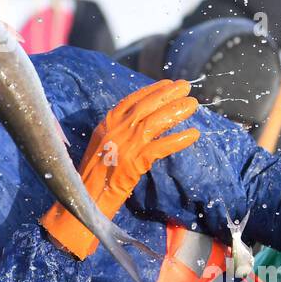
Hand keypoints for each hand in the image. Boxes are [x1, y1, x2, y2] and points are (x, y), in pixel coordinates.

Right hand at [42, 79, 200, 258]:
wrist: (87, 197)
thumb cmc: (94, 174)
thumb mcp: (102, 145)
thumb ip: (118, 131)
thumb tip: (139, 122)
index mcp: (107, 123)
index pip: (132, 100)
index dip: (152, 90)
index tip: (169, 83)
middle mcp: (116, 130)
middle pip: (146, 106)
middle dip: (168, 94)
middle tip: (186, 87)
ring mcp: (125, 145)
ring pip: (155, 122)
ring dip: (176, 111)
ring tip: (193, 105)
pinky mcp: (134, 162)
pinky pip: (161, 147)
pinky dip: (178, 140)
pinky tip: (193, 134)